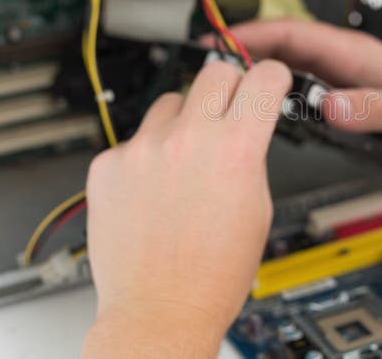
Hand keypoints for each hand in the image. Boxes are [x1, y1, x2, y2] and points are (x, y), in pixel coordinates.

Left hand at [82, 60, 291, 358]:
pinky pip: (135, 138)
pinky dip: (148, 155)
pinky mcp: (109, 164)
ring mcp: (143, 149)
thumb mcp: (258, 207)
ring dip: (184, 120)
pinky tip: (153, 188)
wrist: (160, 309)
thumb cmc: (213, 273)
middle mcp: (188, 139)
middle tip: (228, 111)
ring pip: (170, 101)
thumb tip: (244, 128)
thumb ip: (250, 155)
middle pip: (215, 73)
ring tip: (185, 160)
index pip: (264, 78)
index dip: (272, 77)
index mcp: (235, 149)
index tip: (268, 81)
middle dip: (229, 87)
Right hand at [229, 20, 381, 167]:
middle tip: (208, 68)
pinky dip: (282, 94)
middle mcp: (351, 62)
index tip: (219, 42)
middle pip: (286, 46)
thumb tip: (329, 106)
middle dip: (245, 51)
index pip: (296, 33)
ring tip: (227, 88)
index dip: (254, 33)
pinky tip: (269, 109)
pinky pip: (308, 89)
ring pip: (294, 67)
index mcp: (360, 55)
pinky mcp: (355, 97)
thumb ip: (374, 110)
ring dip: (260, 72)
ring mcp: (351, 79)